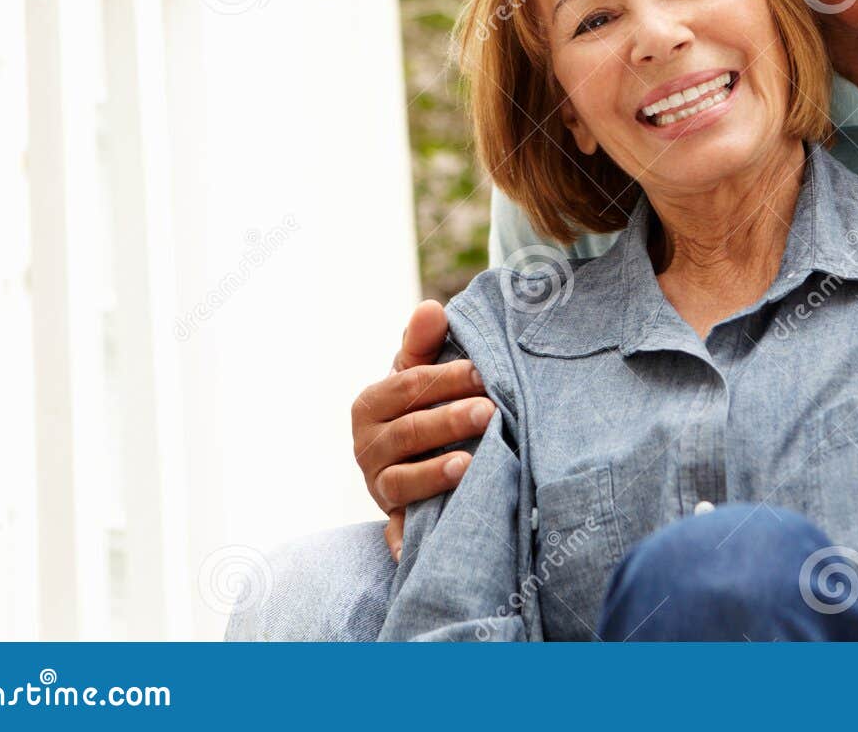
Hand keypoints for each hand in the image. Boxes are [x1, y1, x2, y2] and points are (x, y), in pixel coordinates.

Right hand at [352, 300, 497, 559]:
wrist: (411, 457)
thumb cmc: (420, 405)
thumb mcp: (418, 371)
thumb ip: (424, 342)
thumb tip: (431, 308)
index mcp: (371, 405)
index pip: (406, 387)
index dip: (445, 379)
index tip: (482, 372)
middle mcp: (367, 448)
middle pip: (408, 432)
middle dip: (449, 421)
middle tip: (490, 411)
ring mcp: (379, 487)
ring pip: (403, 481)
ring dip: (435, 474)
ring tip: (470, 464)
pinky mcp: (394, 520)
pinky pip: (397, 533)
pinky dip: (404, 542)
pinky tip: (420, 549)